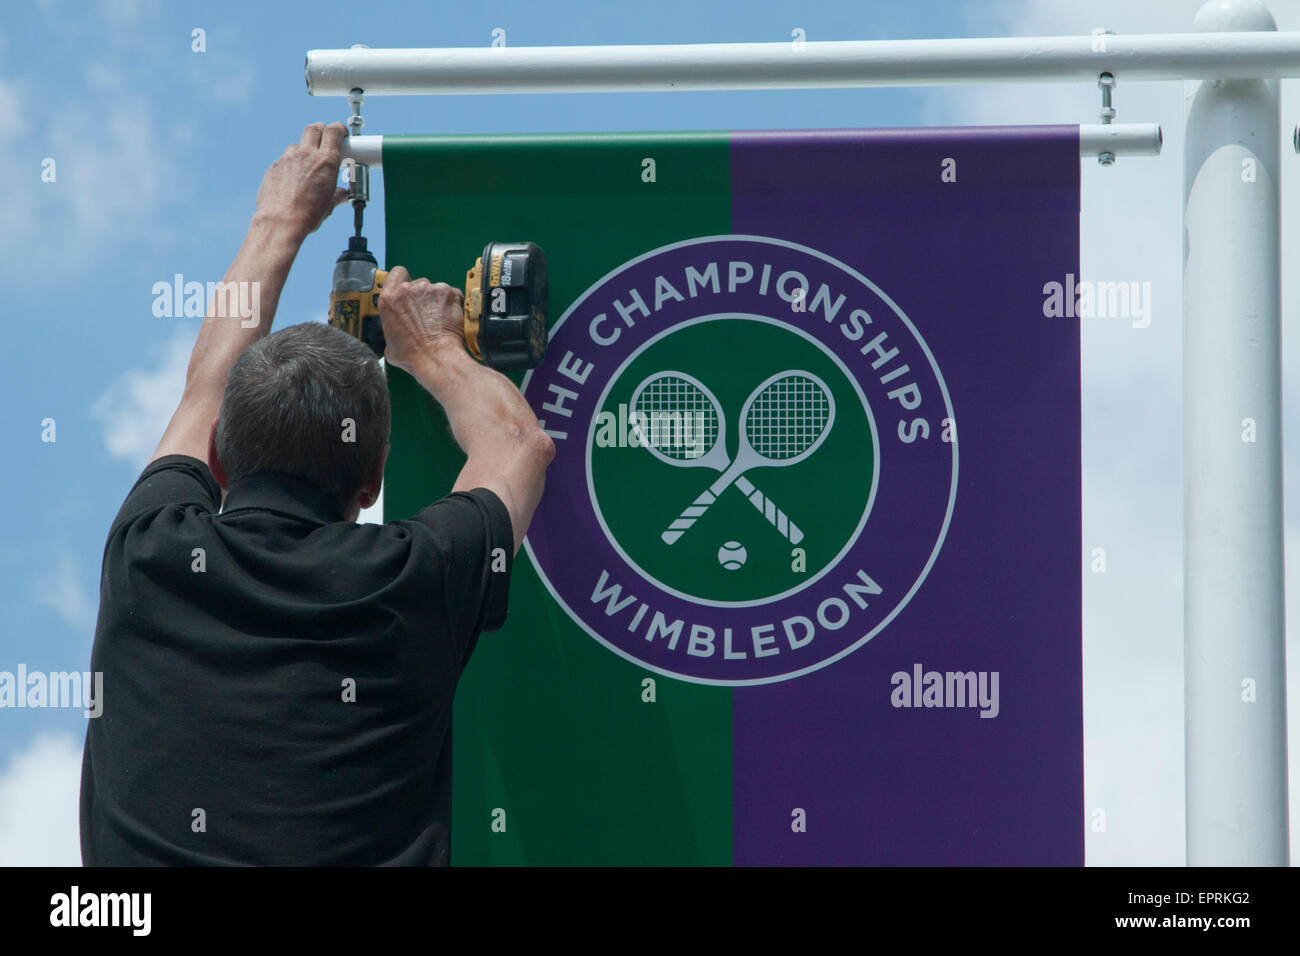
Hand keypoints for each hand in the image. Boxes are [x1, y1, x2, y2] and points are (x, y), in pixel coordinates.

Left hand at [254, 122, 348, 236]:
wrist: (280, 221)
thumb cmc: (307, 214)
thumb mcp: (329, 204)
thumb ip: (337, 195)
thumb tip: (341, 195)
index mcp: (326, 161)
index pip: (333, 131)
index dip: (339, 129)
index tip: (341, 133)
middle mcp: (306, 155)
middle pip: (314, 128)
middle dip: (322, 130)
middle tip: (325, 139)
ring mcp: (288, 158)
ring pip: (298, 145)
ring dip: (305, 150)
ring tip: (308, 167)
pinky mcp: (274, 166)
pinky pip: (285, 160)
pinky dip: (291, 166)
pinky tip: (293, 181)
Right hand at [379, 266, 465, 372]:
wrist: (436, 357)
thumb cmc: (414, 355)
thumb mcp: (390, 344)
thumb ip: (392, 327)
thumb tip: (397, 332)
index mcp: (389, 300)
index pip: (396, 274)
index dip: (404, 280)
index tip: (408, 289)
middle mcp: (408, 290)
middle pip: (418, 283)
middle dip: (423, 297)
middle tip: (426, 315)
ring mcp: (429, 289)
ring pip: (435, 289)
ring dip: (438, 301)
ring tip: (439, 320)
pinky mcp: (448, 293)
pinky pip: (452, 294)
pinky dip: (452, 304)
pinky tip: (450, 319)